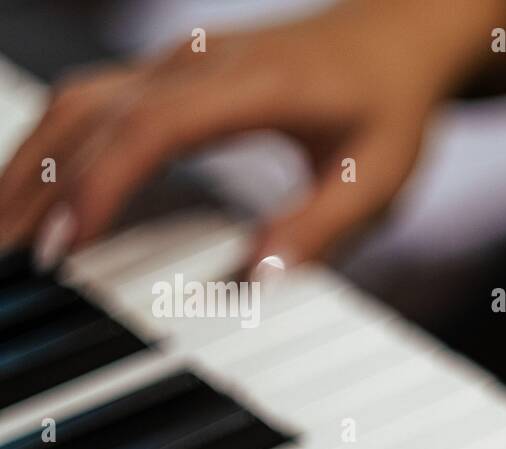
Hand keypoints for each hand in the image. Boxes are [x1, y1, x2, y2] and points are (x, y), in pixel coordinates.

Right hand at [0, 0, 502, 271]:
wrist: (396, 40)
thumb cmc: (390, 108)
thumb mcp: (378, 179)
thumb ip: (319, 228)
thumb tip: (254, 280)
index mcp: (254, 86)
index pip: (154, 128)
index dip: (103, 183)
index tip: (67, 244)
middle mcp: (201, 61)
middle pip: (92, 111)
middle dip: (40, 184)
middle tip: (12, 260)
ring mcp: (178, 60)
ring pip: (78, 101)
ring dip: (32, 162)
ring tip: (5, 234)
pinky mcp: (169, 71)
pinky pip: (92, 102)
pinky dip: (54, 146)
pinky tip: (36, 192)